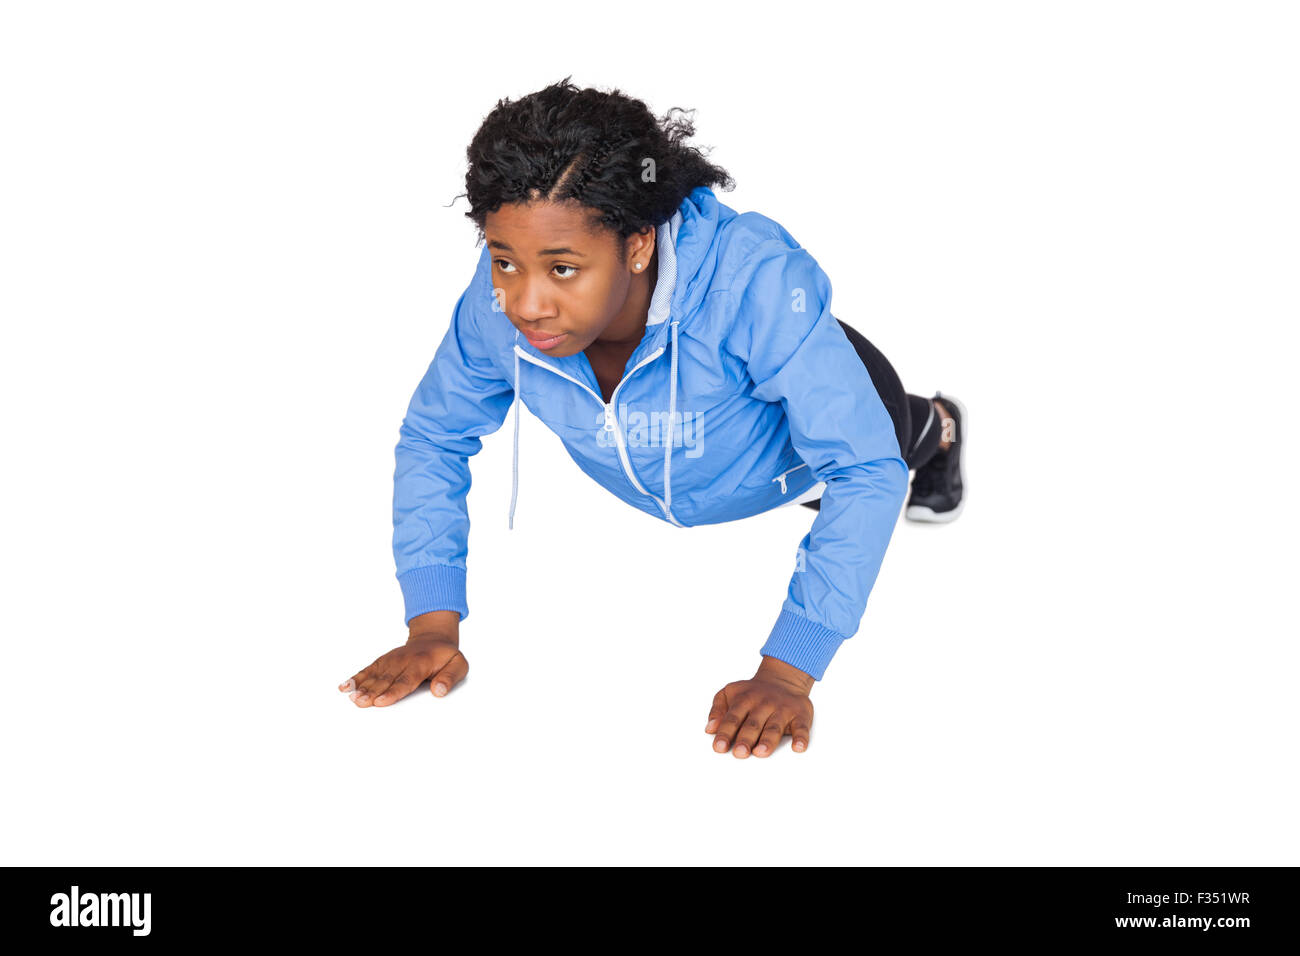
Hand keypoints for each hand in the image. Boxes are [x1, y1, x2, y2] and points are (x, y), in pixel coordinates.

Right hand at [338, 630, 466, 706]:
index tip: (381, 702)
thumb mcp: (458, 664)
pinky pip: (367, 670)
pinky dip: (355, 678)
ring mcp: (390, 661)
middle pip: (386, 680)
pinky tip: (343, 687)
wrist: (432, 637)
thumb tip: (439, 691)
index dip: (393, 692)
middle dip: (372, 692)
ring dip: (361, 687)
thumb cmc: (445, 656)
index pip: (406, 680)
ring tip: (350, 697)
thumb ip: (450, 677)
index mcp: (421, 663)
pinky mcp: (382, 662)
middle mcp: (402, 661)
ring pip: (374, 676)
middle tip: (360, 703)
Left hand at [704, 656, 813, 756]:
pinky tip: (798, 747)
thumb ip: (718, 709)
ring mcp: (782, 709)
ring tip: (761, 752)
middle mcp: (763, 704)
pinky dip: (801, 737)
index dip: (725, 732)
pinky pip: (802, 727)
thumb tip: (709, 729)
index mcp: (744, 700)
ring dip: (768, 740)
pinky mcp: (800, 715)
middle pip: (753, 724)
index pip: (733, 718)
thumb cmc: (752, 693)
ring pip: (774, 727)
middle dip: (746, 739)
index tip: (719, 747)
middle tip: (739, 753)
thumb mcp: (730, 693)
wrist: (783, 679)